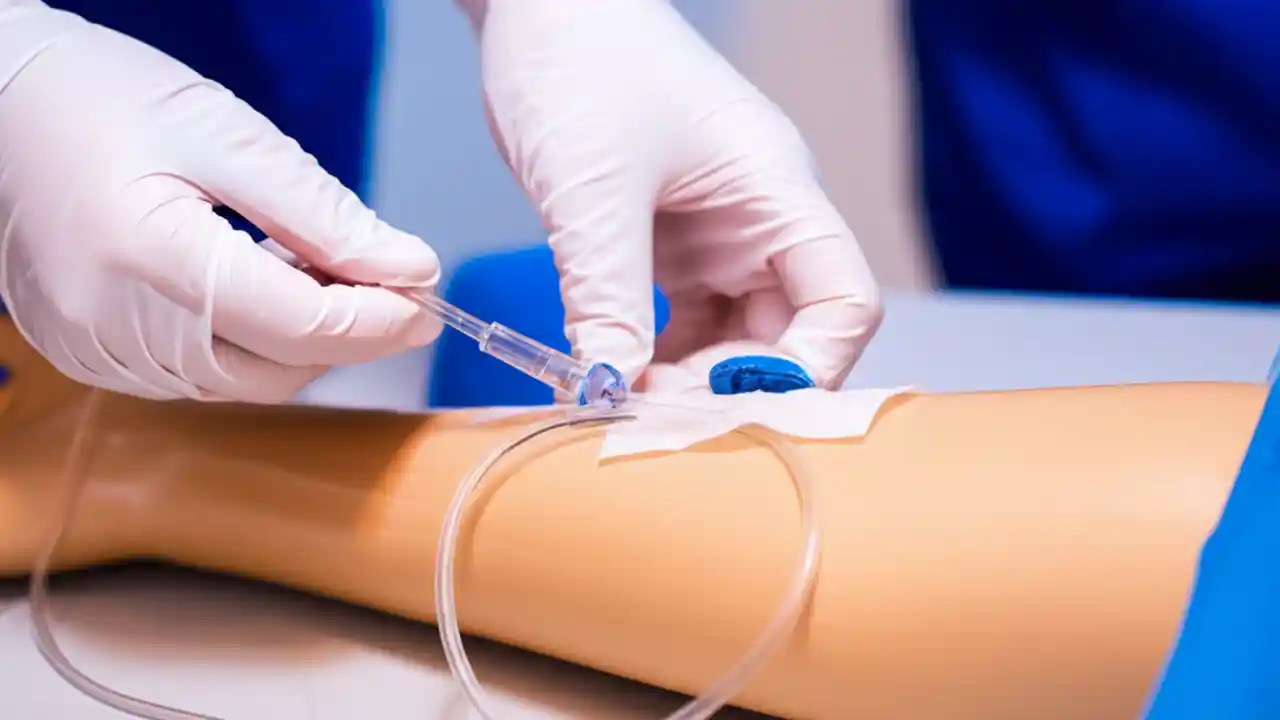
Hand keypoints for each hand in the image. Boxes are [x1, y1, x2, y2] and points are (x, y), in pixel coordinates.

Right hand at [0, 2, 440, 402]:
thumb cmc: (103, 97)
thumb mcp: (229, 136)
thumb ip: (324, 215)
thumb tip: (411, 270)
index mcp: (149, 259)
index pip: (301, 326)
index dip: (379, 321)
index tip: (428, 298)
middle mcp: (114, 327)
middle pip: (277, 370)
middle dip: (347, 336)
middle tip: (386, 283)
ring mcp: (95, 350)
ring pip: (241, 383)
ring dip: (299, 342)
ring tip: (315, 270)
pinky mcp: (87, 354)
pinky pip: (197, 375)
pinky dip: (248, 344)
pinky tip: (257, 287)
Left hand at [463, 0, 881, 391]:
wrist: (540, 8)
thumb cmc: (581, 63)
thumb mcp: (593, 189)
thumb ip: (605, 294)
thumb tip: (610, 391)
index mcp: (775, 193)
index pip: (843, 300)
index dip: (810, 367)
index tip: (736, 407)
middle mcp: (759, 222)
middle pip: (788, 335)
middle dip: (733, 389)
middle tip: (659, 422)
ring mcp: (717, 238)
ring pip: (734, 339)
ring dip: (691, 384)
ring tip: (631, 410)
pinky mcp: (672, 247)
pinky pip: (682, 325)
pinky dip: (654, 359)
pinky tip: (613, 380)